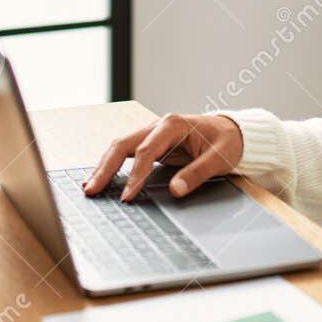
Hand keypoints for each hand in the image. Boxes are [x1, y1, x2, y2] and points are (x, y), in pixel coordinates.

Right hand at [83, 112, 243, 201]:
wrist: (232, 131)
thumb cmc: (226, 142)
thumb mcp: (219, 158)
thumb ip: (197, 173)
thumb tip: (176, 190)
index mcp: (172, 125)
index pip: (147, 151)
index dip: (135, 175)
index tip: (127, 196)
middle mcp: (157, 126)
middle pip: (123, 144)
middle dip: (105, 168)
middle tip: (91, 190)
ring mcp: (152, 133)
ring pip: (120, 147)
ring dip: (103, 166)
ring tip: (89, 187)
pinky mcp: (150, 142)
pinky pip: (126, 153)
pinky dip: (111, 165)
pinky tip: (101, 178)